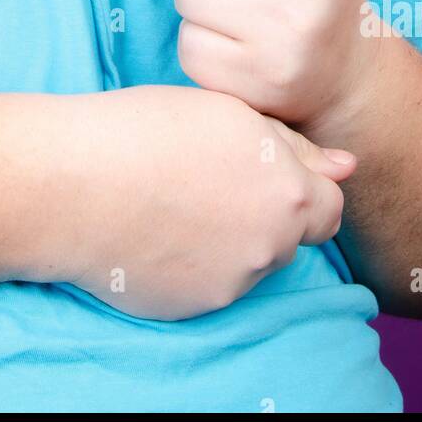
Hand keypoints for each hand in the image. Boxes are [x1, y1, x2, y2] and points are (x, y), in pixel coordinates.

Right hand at [54, 85, 354, 321]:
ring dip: (229, 240)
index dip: (299, 188)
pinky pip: (208, 285)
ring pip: (249, 263)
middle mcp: (271, 247)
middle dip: (264, 214)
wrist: (73, 183)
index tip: (261, 174)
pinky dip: (192, 263)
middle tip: (208, 180)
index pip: (329, 208)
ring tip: (174, 202)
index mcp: (289, 193)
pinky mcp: (192, 307)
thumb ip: (295, 147)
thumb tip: (347, 168)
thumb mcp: (230, 113)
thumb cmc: (148, 130)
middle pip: (288, 237)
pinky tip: (156, 231)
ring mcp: (232, 283)